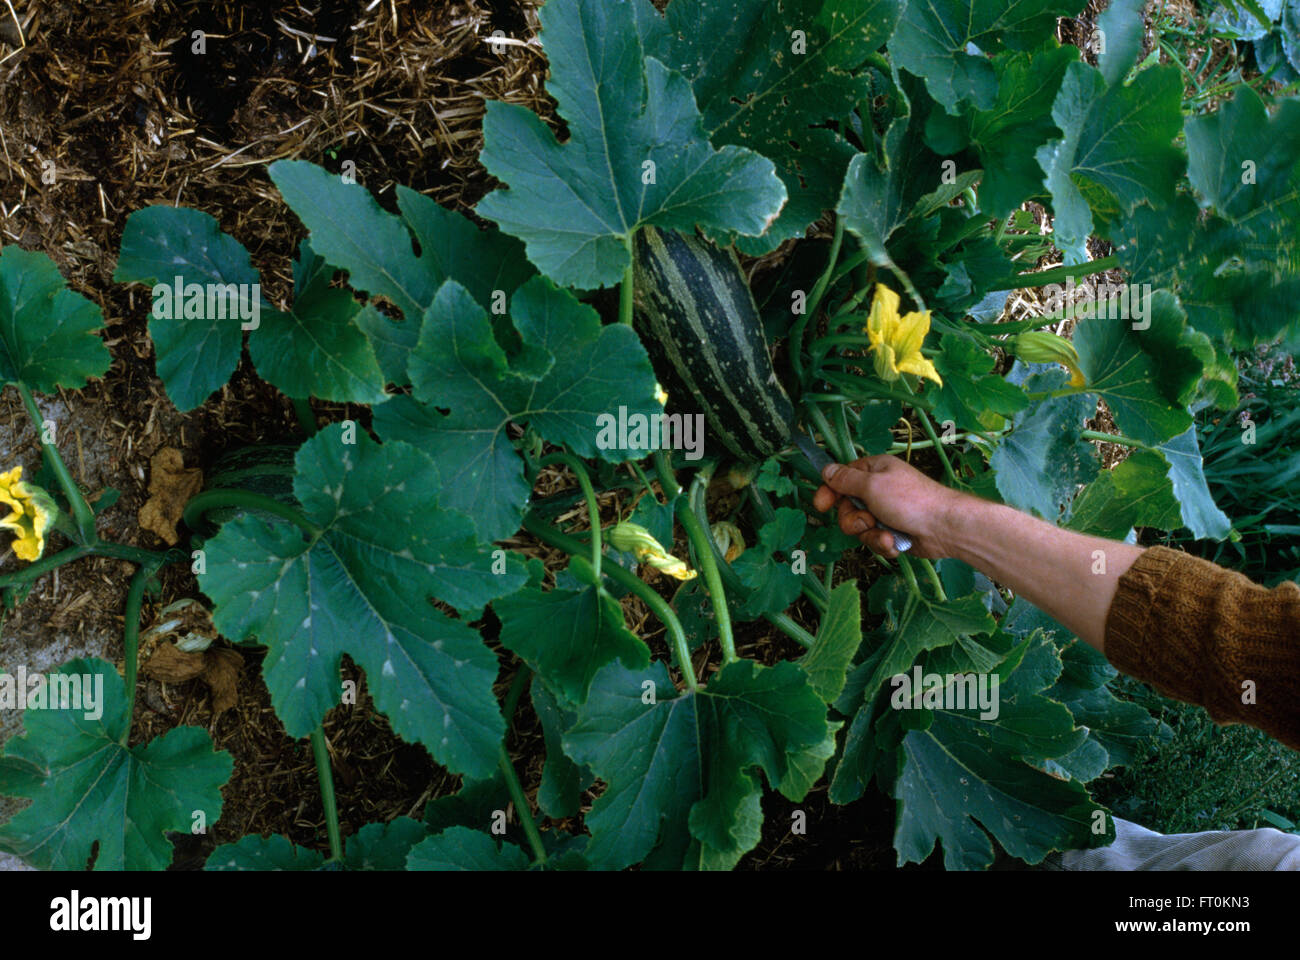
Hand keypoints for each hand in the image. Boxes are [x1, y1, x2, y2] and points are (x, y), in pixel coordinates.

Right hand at [811, 455, 964, 558]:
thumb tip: (826, 469)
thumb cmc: (910, 500)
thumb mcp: (872, 485)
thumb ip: (846, 480)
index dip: (829, 493)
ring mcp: (885, 512)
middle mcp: (877, 490)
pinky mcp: (892, 531)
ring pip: (860, 528)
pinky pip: (874, 540)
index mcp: (873, 470)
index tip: (821, 506)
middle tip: (868, 521)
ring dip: (871, 535)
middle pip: (847, 508)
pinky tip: (896, 542)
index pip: (841, 479)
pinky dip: (883, 544)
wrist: (943, 528)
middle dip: (854, 520)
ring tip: (887, 535)